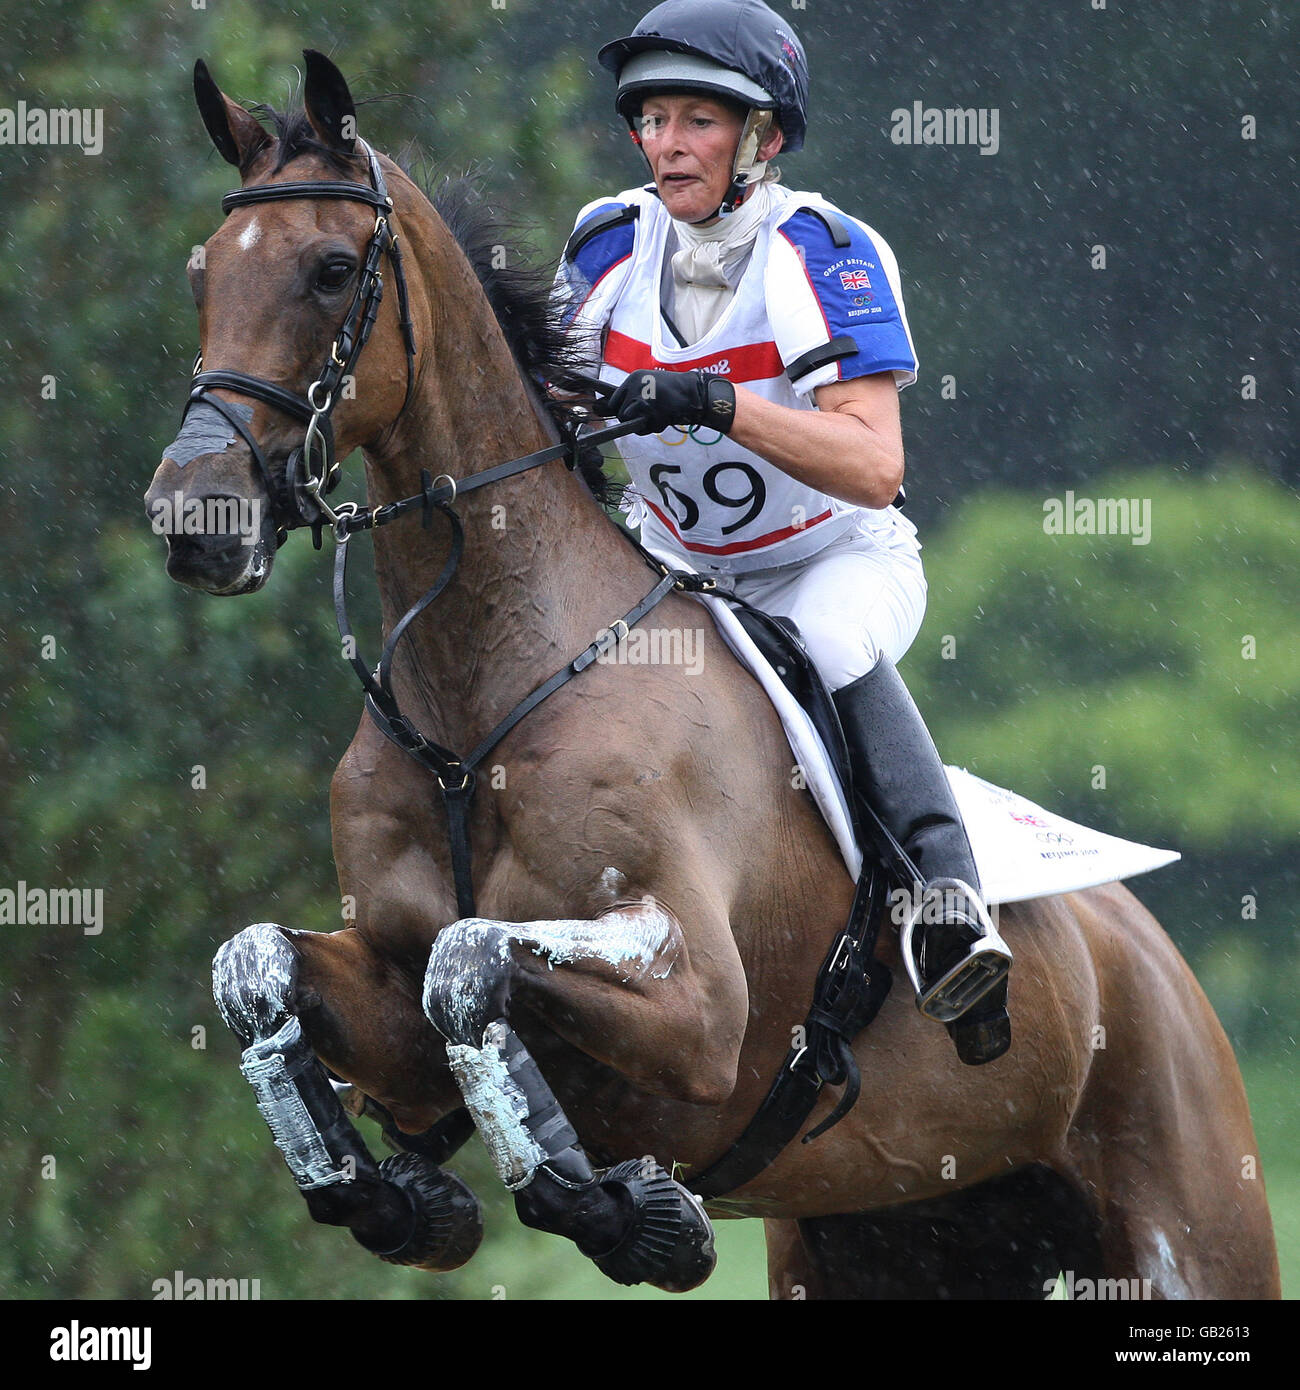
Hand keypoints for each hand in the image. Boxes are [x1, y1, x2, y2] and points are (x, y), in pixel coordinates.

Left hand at [603, 368, 735, 435]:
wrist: (694, 392)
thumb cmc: (672, 391)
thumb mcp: (648, 385)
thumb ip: (630, 395)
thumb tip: (600, 407)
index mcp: (633, 378)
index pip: (613, 400)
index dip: (619, 409)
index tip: (625, 413)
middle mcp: (635, 387)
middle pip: (620, 413)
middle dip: (632, 418)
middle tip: (648, 414)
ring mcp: (643, 400)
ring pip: (629, 421)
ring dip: (642, 424)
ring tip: (657, 416)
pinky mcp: (652, 412)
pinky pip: (642, 428)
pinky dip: (652, 428)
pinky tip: (663, 419)